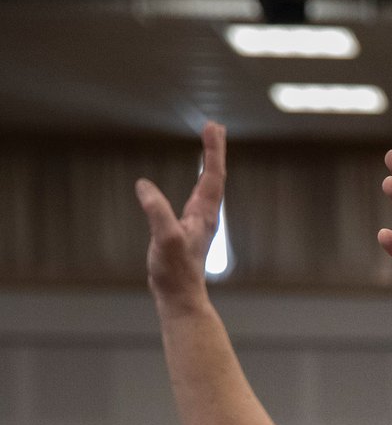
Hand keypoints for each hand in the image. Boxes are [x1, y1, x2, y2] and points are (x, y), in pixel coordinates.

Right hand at [135, 122, 224, 314]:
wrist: (180, 297)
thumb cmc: (174, 271)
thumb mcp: (164, 238)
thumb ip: (156, 211)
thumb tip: (144, 185)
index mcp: (204, 214)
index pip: (212, 175)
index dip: (212, 150)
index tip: (212, 126)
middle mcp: (206, 216)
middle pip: (214, 176)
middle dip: (214, 150)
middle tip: (215, 126)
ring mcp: (199, 223)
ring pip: (208, 186)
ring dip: (209, 164)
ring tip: (210, 145)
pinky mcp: (189, 230)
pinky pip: (197, 197)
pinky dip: (198, 181)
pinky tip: (196, 183)